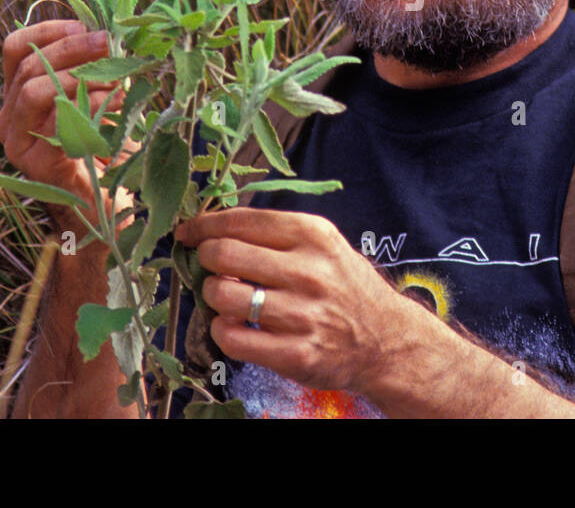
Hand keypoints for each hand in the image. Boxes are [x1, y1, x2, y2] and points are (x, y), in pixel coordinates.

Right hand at [0, 19, 137, 233]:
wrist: (104, 204)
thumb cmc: (103, 146)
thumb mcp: (95, 98)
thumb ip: (93, 67)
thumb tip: (109, 30)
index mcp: (18, 94)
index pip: (15, 48)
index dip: (50, 30)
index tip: (88, 24)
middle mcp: (9, 118)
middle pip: (29, 66)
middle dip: (73, 48)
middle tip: (110, 42)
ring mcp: (18, 144)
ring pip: (34, 91)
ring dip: (79, 76)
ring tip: (115, 76)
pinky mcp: (36, 165)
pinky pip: (56, 123)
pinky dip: (90, 106)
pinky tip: (116, 105)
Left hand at [176, 209, 416, 395]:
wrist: (386, 340)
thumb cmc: (344, 287)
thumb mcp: (323, 245)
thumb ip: (276, 234)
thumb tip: (214, 229)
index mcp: (313, 234)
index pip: (241, 220)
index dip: (204, 225)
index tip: (188, 232)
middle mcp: (308, 270)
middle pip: (222, 254)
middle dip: (204, 258)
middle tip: (208, 266)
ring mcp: (302, 314)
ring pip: (221, 296)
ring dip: (212, 296)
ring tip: (226, 298)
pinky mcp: (296, 353)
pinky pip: (231, 338)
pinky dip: (222, 330)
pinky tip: (234, 325)